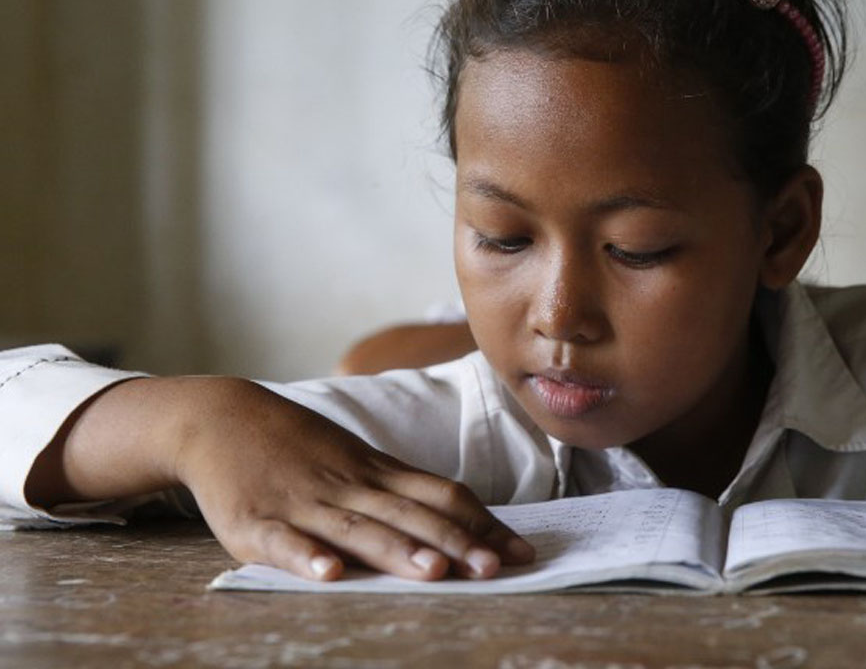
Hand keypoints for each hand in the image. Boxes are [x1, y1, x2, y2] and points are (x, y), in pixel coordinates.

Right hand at [168, 378, 534, 581]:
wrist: (219, 416)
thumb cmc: (298, 445)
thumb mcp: (357, 459)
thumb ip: (402, 490)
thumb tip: (461, 519)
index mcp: (376, 473)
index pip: (442, 496)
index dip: (483, 523)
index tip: (522, 550)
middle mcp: (348, 487)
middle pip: (411, 515)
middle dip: (456, 543)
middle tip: (495, 568)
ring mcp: (303, 504)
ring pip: (358, 529)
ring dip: (397, 550)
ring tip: (434, 571)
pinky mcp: (256, 521)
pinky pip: (284, 542)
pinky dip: (306, 556)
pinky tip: (330, 573)